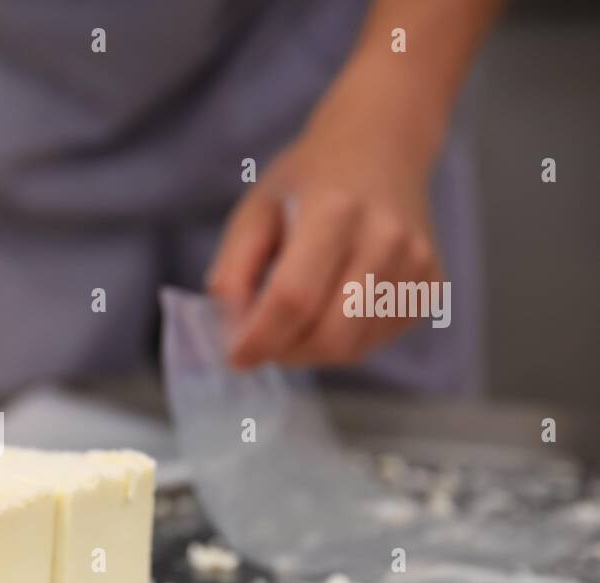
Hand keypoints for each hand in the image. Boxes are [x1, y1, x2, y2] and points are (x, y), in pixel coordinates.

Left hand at [207, 95, 442, 369]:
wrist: (381, 145)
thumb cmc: (309, 180)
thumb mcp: (254, 211)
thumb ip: (233, 271)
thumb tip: (233, 334)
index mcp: (334, 212)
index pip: (294, 300)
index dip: (260, 339)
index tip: (237, 356)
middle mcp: (385, 238)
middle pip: (330, 335)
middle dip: (287, 353)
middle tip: (264, 343)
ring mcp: (416, 262)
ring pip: (356, 347)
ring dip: (313, 352)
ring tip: (294, 323)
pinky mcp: (431, 282)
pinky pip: (380, 338)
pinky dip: (346, 340)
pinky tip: (332, 308)